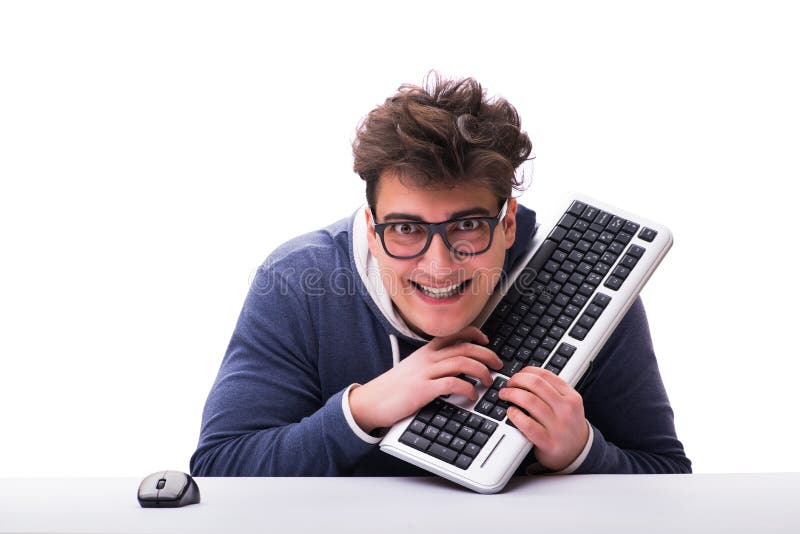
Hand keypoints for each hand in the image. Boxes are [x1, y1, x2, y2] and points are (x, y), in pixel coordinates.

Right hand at [349, 326, 502, 432]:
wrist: (372, 400)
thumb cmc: (394, 387)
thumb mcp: (414, 368)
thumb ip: (433, 363)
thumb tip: (456, 366)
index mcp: (426, 351)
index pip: (455, 334)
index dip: (475, 334)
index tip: (486, 341)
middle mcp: (428, 358)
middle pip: (465, 347)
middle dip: (487, 354)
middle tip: (498, 365)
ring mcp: (425, 372)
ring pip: (462, 362)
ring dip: (481, 371)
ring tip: (488, 381)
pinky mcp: (423, 389)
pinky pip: (452, 384)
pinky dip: (467, 388)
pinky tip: (472, 395)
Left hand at [499, 366, 588, 471]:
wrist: (578, 452)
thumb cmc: (568, 425)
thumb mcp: (569, 404)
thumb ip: (552, 390)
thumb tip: (525, 376)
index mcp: (571, 397)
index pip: (545, 375)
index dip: (526, 371)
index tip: (518, 374)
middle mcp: (566, 409)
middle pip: (535, 384)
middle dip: (516, 380)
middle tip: (508, 384)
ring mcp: (558, 426)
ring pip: (529, 401)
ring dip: (511, 394)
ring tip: (505, 395)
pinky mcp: (548, 442)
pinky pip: (526, 424)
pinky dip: (515, 414)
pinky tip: (511, 412)